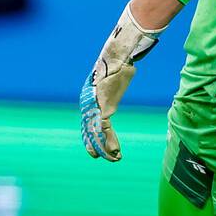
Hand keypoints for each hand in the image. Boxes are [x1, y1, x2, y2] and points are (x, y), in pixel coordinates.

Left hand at [80, 6, 162, 161]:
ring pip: (96, 133)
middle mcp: (88, 104)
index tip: (95, 146)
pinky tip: (116, 151)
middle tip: (99, 157)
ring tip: (113, 159)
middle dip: (94, 145)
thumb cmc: (119, 64)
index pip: (88, 122)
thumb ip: (117, 81)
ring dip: (104, 148)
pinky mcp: (102, 107)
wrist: (117, 56)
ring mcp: (94, 106)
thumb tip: (127, 70)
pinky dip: (110, 141)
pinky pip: (104, 129)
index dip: (91, 135)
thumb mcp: (117, 76)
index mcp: (89, 99)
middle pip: (88, 130)